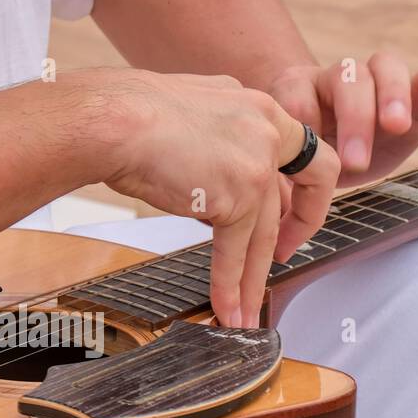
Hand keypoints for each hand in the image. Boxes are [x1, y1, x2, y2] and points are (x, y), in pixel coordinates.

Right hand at [99, 69, 339, 327]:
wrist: (115, 120)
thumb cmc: (131, 113)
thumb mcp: (194, 109)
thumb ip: (218, 136)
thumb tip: (212, 164)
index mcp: (257, 108)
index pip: (299, 150)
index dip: (302, 187)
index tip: (290, 211)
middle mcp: (265, 132)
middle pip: (286, 200)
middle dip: (288, 237)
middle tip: (282, 259)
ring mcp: (255, 165)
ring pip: (262, 235)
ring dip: (253, 279)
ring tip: (247, 310)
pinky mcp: (236, 197)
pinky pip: (235, 251)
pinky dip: (229, 284)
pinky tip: (227, 307)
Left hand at [267, 55, 417, 185]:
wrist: (324, 152)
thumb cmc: (297, 162)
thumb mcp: (283, 172)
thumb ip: (277, 183)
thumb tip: (270, 214)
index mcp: (296, 89)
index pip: (298, 92)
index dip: (302, 118)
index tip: (306, 152)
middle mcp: (334, 77)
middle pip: (347, 80)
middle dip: (352, 120)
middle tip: (354, 161)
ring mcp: (374, 82)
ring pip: (384, 70)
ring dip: (390, 98)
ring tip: (395, 127)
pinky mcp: (411, 96)